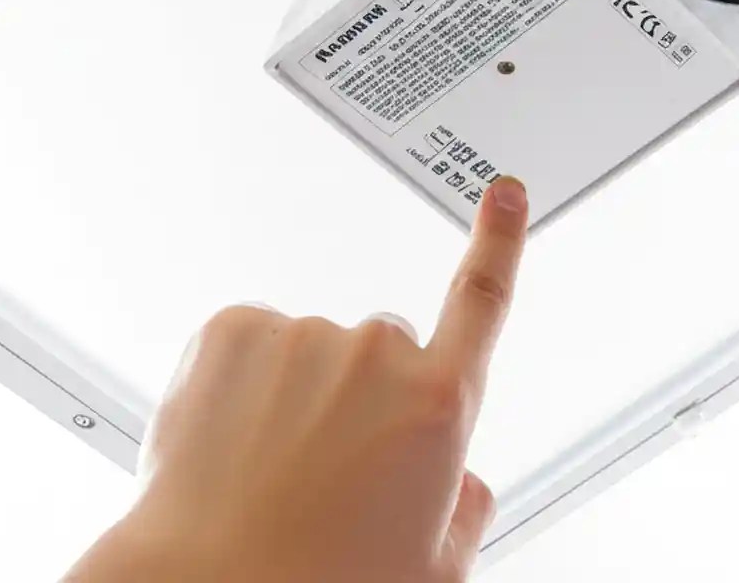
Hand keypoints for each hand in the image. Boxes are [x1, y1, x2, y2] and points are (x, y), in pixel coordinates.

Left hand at [64, 177, 529, 582]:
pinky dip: (248, 380)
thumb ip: (465, 511)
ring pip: (315, 352)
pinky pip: (257, 340)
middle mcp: (377, 355)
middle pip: (387, 348)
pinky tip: (239, 439)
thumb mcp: (430, 567)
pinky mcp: (234, 330)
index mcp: (437, 404)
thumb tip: (464, 485)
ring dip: (301, 391)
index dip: (499, 240)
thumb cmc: (318, 581)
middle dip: (369, 391)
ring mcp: (303, 336)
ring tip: (275, 468)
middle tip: (334, 466)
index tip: (504, 195)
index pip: (484, 299)